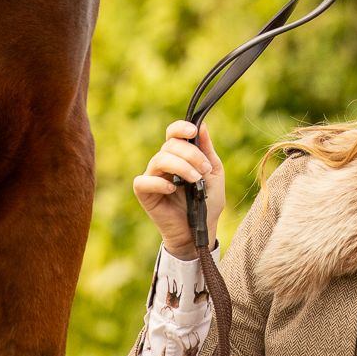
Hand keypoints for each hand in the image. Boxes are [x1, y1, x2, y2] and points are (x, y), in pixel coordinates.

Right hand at [133, 120, 225, 259]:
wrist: (200, 230)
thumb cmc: (207, 201)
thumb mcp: (213, 172)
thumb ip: (207, 150)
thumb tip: (202, 125)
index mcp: (180, 154)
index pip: (173, 133)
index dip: (180, 128)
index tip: (193, 131)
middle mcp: (164, 163)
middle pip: (170, 145)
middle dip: (190, 154)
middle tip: (204, 169)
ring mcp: (153, 177)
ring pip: (159, 159)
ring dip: (181, 166)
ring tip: (195, 180)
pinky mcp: (145, 194)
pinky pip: (143, 181)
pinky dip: (158, 182)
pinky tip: (172, 189)